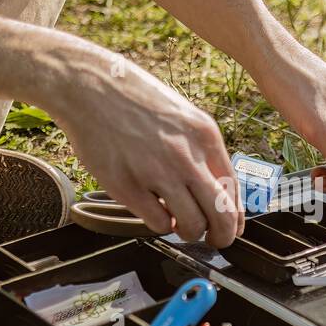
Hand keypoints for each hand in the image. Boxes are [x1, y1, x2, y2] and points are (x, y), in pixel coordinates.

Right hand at [54, 52, 242, 246]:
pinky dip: (159, 224)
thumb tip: (217, 191)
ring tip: (177, 222)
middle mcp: (186, 155)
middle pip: (221, 215)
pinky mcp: (127, 187)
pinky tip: (153, 211)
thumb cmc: (135, 99)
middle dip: (221, 236)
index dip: (235, 218)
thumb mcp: (182, 117)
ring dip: (187, 232)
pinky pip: (157, 223)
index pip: (235, 190)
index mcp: (205, 136)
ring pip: (191, 226)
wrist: (89, 86)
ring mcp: (156, 172)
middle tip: (213, 239)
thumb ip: (202, 151)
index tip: (231, 227)